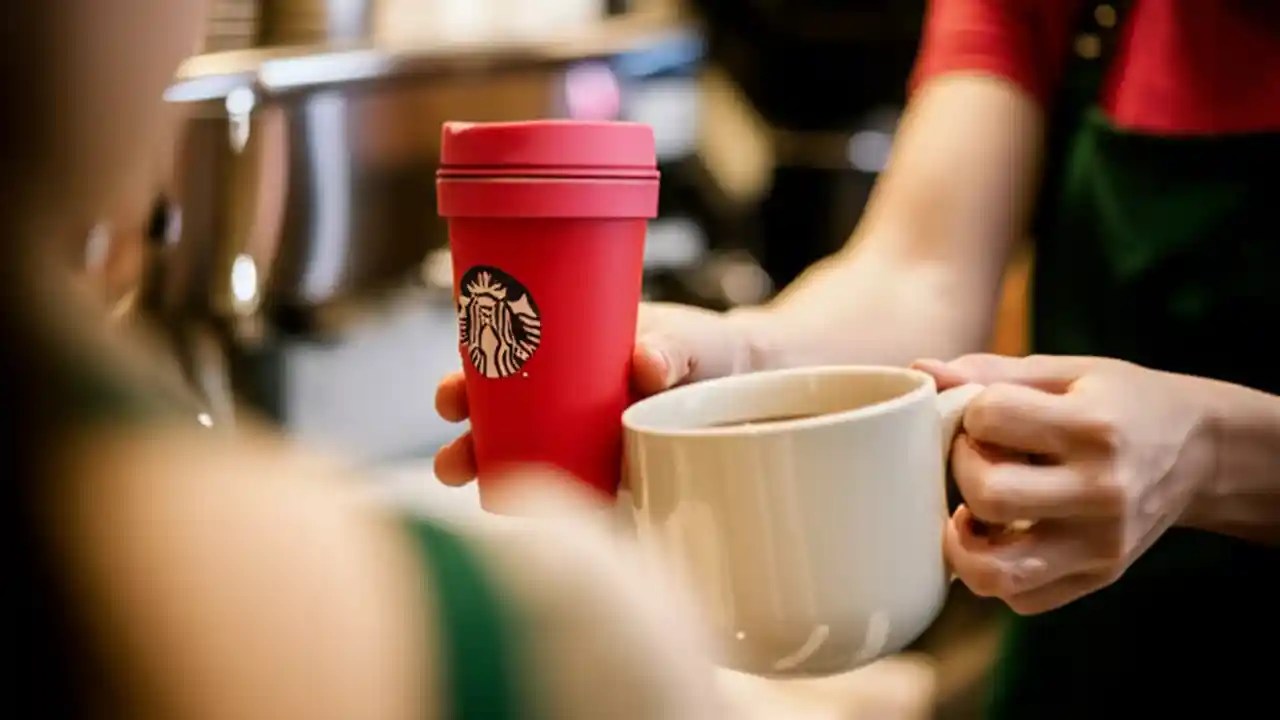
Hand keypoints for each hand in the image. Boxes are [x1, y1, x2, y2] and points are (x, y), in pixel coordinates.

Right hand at [433, 303, 765, 484]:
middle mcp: (568, 395)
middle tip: (451, 438)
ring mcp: (585, 438)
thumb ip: (675, 347)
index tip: (452, 382)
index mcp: (575, 350)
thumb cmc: (716, 354)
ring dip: (487, 466)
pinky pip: (567, 491)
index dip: (470, 366)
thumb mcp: (696, 341)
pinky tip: (526, 518)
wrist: (754, 388)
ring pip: (523, 453)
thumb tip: (644, 364)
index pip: (508, 353)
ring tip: (462, 477)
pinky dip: (544, 506)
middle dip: (465, 427)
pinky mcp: (610, 478)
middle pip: (501, 410)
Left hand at [913, 354, 1215, 614]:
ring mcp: (1101, 544)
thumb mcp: (1067, 372)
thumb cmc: (1117, 403)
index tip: (985, 415)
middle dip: (961, 471)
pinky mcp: (1099, 576)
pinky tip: (1001, 538)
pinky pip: (1020, 599)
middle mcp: (1100, 491)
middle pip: (988, 495)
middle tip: (974, 459)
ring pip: (996, 571)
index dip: (972, 412)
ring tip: (970, 515)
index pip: (989, 418)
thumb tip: (920, 370)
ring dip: (964, 543)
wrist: (1199, 451)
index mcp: (1092, 427)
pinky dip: (994, 574)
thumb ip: (991, 372)